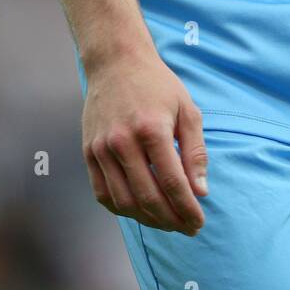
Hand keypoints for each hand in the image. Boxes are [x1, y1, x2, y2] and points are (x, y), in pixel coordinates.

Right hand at [81, 47, 208, 234]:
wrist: (116, 62)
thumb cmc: (157, 84)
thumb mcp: (187, 109)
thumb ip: (195, 151)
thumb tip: (200, 191)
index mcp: (152, 129)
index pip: (173, 183)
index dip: (187, 209)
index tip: (199, 222)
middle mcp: (123, 142)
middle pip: (149, 198)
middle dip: (172, 220)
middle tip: (187, 227)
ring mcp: (102, 148)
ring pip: (124, 202)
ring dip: (148, 220)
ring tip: (167, 222)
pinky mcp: (88, 152)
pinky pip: (103, 193)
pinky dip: (122, 209)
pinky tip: (140, 211)